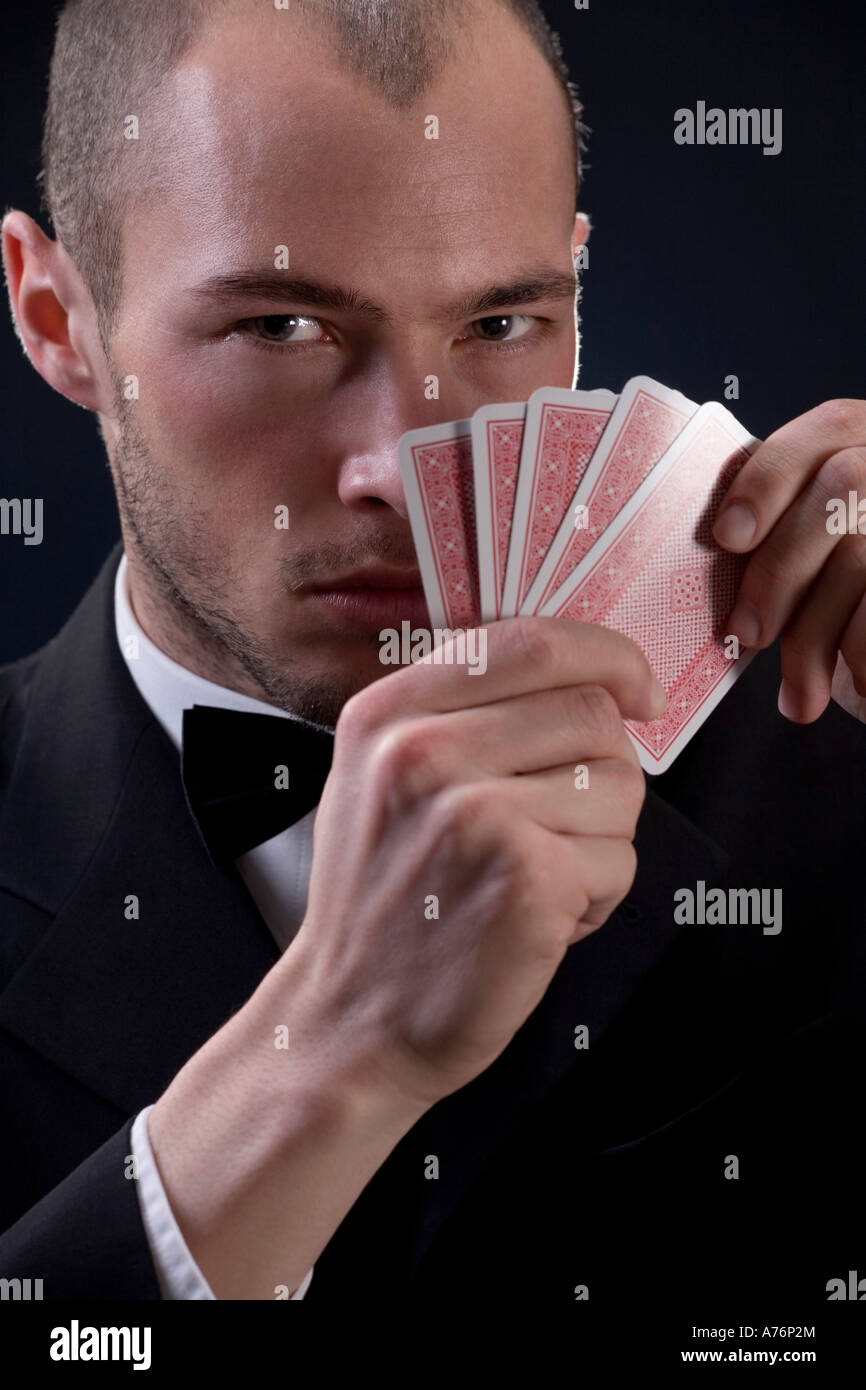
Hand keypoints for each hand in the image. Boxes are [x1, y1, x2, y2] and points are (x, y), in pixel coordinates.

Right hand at [290, 617, 664, 1111]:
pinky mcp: (525, 877)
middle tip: (562, 825)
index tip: (638, 688)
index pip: (531, 641)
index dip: (608, 656)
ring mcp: (474, 813)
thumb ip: (462, 713)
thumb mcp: (382, 780)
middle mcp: (423, 752)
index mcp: (390, 714)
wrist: (349, 1022)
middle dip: (605, 771)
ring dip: (602, 842)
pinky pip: (619, 859)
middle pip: (594, 713)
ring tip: (536, 879)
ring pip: (620, 787)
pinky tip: (542, 919)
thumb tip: (594, 676)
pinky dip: (599, 897)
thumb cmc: (385, 904)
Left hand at [712, 398, 865, 723]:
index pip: (828, 426)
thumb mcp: (806, 559)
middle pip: (845, 486)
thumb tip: (699, 553)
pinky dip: (859, 659)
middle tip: (746, 633)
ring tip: (797, 693)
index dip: (771, 476)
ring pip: (861, 558)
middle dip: (782, 566)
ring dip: (813, 637)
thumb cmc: (840, 611)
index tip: (727, 537)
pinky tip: (855, 687)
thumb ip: (772, 532)